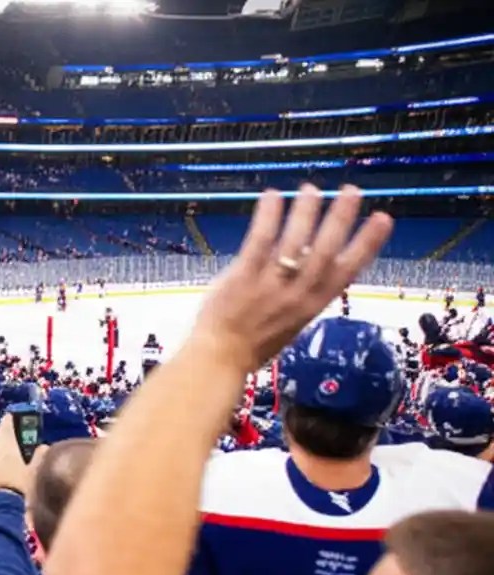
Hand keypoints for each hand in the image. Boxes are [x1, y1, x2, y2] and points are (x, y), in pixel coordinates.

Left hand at [0, 414, 43, 494]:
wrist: (5, 507)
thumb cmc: (22, 485)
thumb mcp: (35, 470)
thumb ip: (39, 456)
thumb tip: (43, 446)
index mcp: (8, 450)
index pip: (7, 431)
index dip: (9, 422)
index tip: (10, 415)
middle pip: (1, 441)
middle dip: (7, 436)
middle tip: (13, 432)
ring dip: (6, 450)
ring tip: (15, 451)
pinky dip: (4, 462)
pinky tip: (11, 468)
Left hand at [192, 186, 392, 372]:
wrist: (220, 358)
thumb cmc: (253, 343)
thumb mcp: (291, 321)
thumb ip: (302, 292)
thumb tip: (310, 256)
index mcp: (313, 304)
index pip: (348, 269)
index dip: (367, 243)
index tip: (382, 218)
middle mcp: (297, 293)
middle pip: (326, 250)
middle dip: (341, 218)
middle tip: (350, 191)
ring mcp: (271, 284)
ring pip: (295, 242)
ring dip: (305, 212)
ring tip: (311, 189)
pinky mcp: (243, 277)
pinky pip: (259, 242)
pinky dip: (268, 217)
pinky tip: (273, 195)